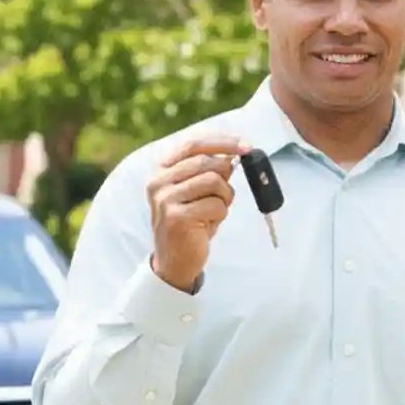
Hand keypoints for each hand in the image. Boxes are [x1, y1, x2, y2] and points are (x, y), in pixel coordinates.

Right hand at [147, 134, 250, 291]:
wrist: (174, 261)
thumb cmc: (189, 223)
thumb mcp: (196, 193)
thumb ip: (209, 172)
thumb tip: (233, 154)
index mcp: (161, 171)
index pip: (193, 145)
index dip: (221, 142)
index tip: (245, 146)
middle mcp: (159, 182)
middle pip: (206, 162)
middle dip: (225, 175)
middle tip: (225, 193)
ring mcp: (166, 200)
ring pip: (213, 182)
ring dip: (224, 197)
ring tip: (214, 211)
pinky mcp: (177, 218)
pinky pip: (215, 205)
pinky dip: (221, 214)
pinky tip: (208, 224)